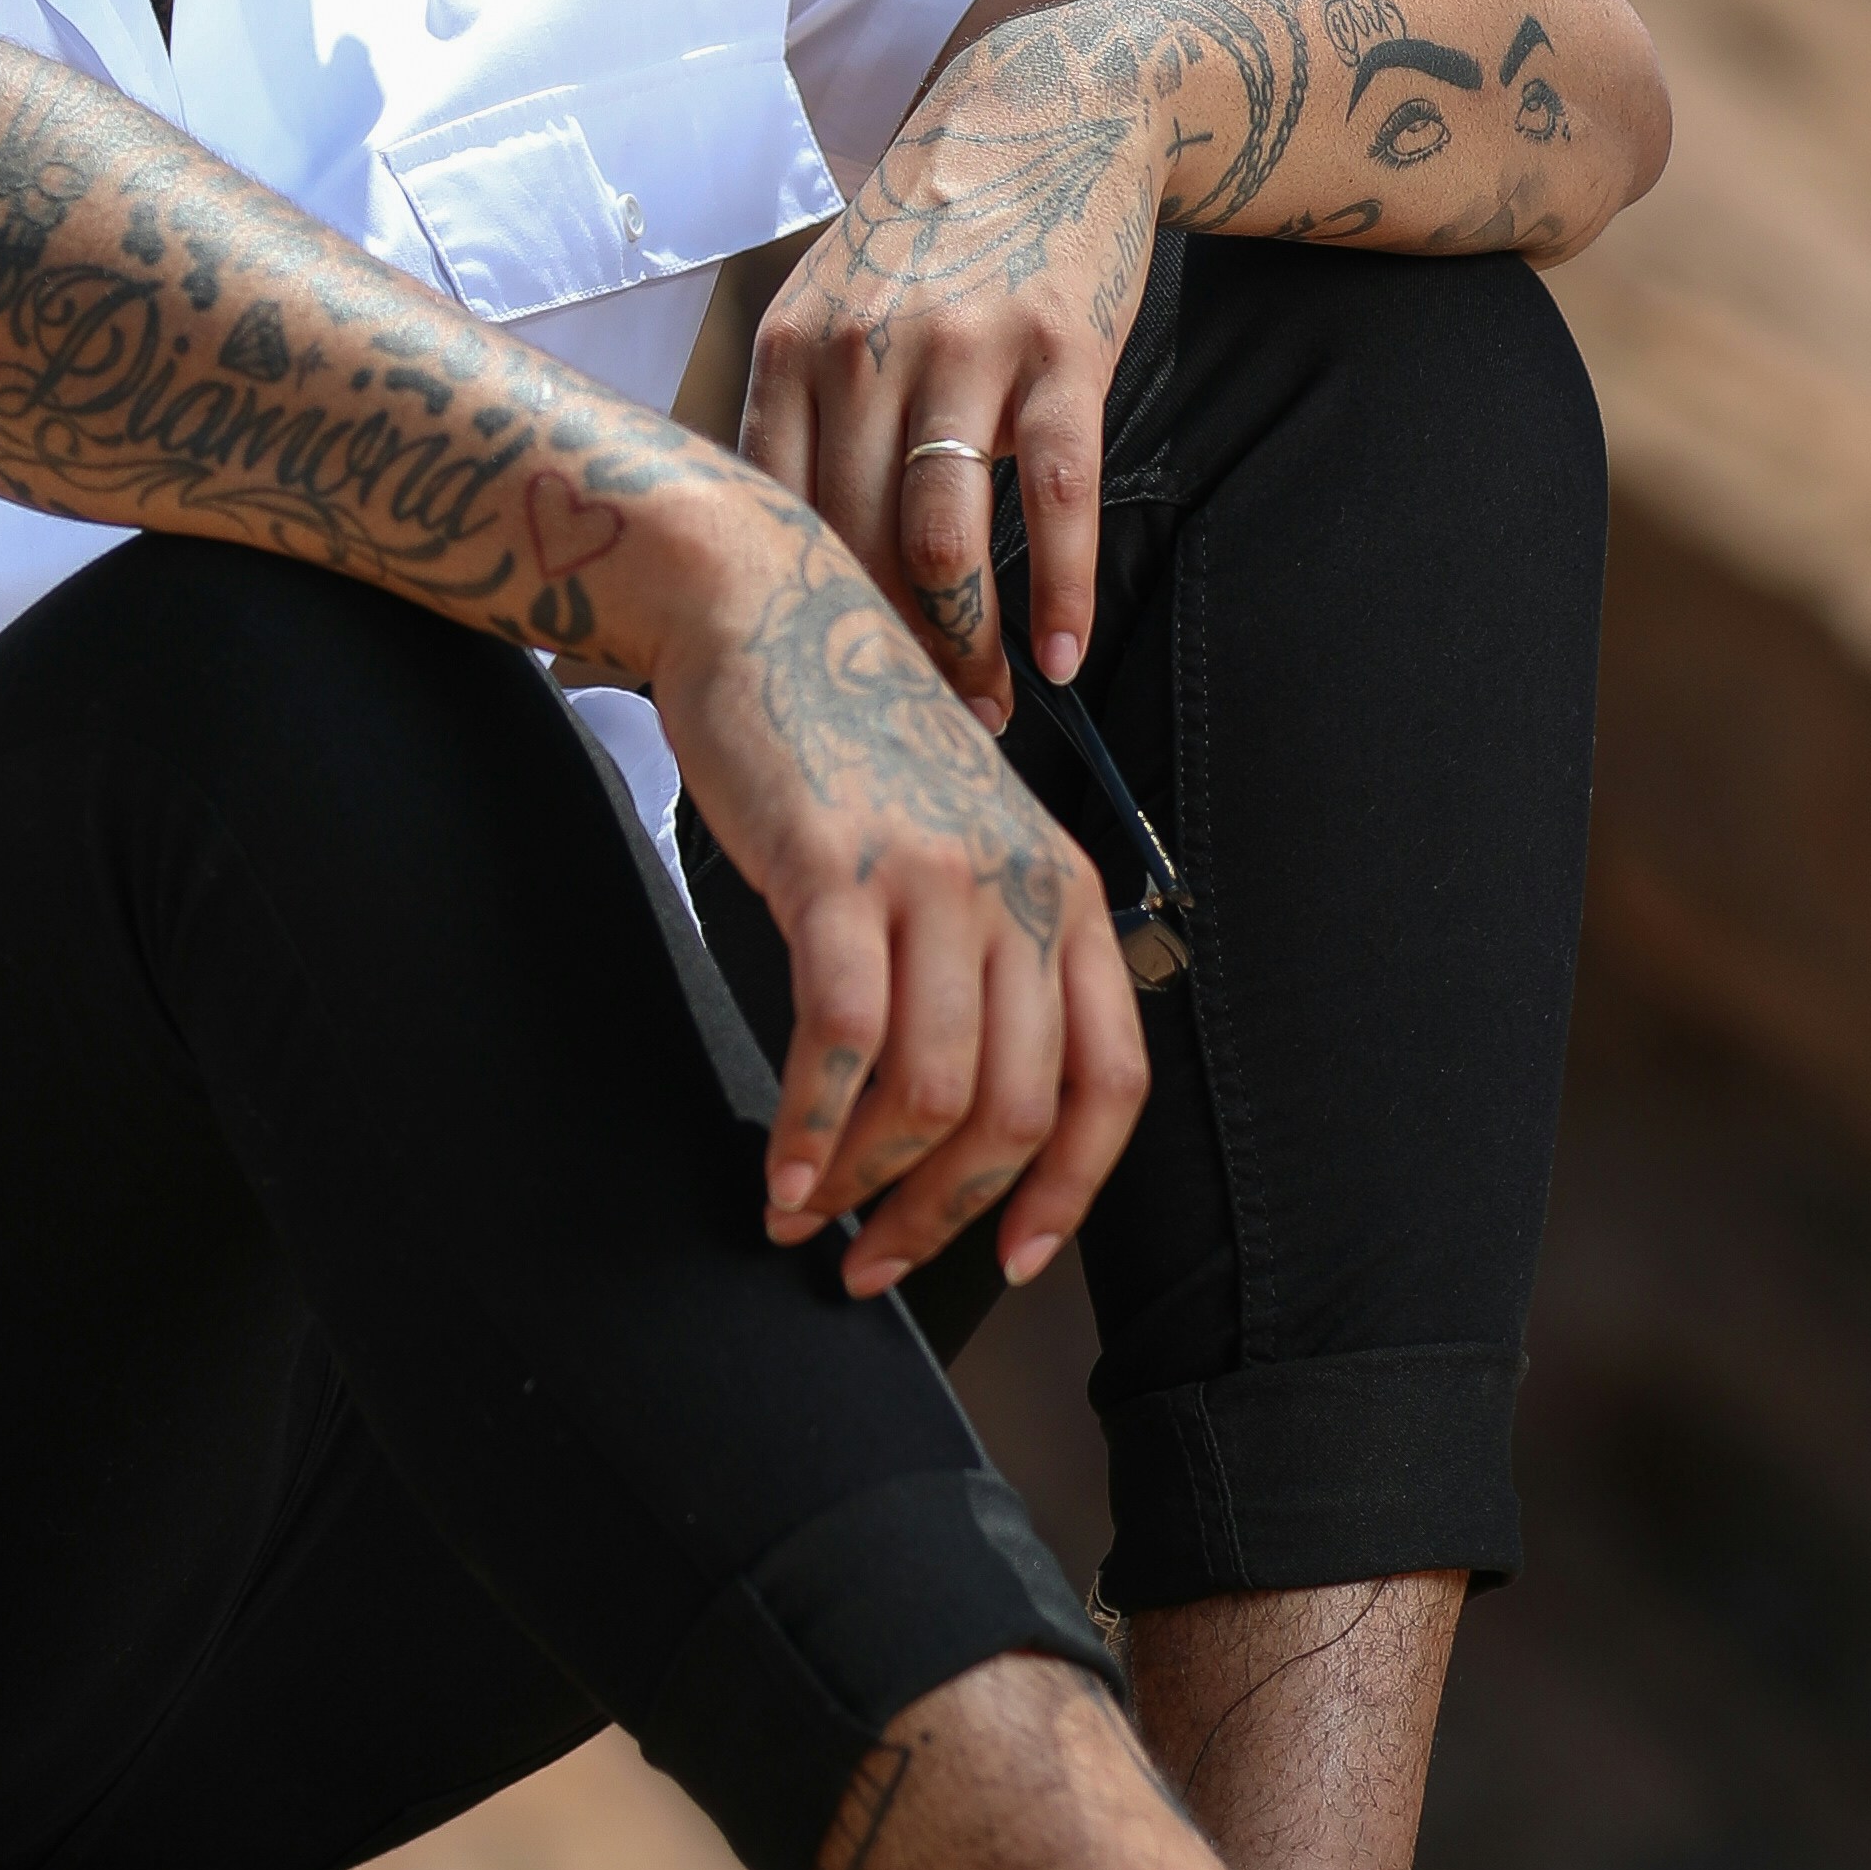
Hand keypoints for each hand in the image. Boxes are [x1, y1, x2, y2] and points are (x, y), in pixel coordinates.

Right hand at [642, 474, 1147, 1298]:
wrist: (759, 606)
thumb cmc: (848, 738)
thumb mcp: (960, 839)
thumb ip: (986, 950)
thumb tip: (968, 1106)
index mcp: (1068, 893)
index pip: (1112, 1082)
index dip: (1067, 1194)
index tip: (1009, 1262)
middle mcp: (1021, 888)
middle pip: (1021, 1111)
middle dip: (945, 1216)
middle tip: (872, 1263)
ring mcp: (933, 878)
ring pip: (933, 1091)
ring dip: (867, 1186)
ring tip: (806, 1219)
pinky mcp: (837, 869)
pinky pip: (840, 1041)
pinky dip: (809, 1131)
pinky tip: (777, 1168)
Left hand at [741, 21, 1173, 715]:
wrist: (1046, 115)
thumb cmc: (929, 241)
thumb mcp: (830, 307)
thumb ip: (798, 420)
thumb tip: (763, 565)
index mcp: (790, 352)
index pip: (773, 521)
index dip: (799, 620)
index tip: (820, 691)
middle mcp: (861, 352)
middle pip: (856, 547)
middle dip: (886, 657)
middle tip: (919, 732)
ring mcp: (962, 350)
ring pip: (944, 539)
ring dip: (969, 648)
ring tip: (993, 709)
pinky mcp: (1059, 352)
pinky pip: (1056, 499)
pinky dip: (1062, 593)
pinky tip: (1064, 654)